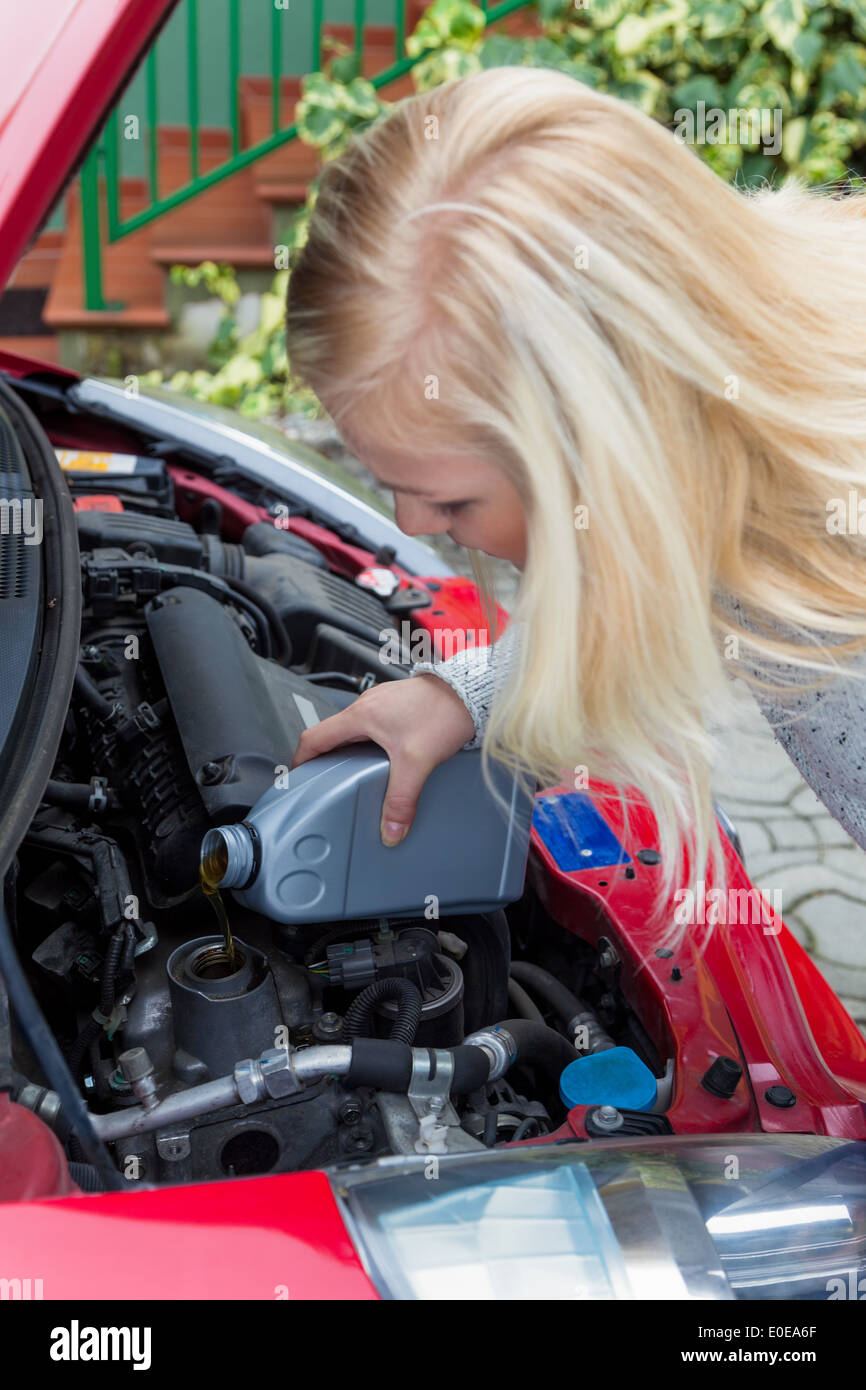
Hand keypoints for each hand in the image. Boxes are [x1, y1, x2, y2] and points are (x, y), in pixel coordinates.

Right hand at [290, 675, 476, 845]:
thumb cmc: (444, 712)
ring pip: (353, 728)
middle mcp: (367, 705)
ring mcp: (382, 702)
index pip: (313, 737)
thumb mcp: (417, 762)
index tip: (297, 777)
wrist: (472, 691)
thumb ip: (401, 800)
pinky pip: (371, 724)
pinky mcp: (398, 704)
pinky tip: (384, 757)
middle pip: (331, 734)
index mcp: (360, 715)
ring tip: (353, 773)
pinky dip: (368, 741)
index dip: (300, 760)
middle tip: (325, 781)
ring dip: (348, 749)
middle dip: (324, 759)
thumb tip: (391, 830)